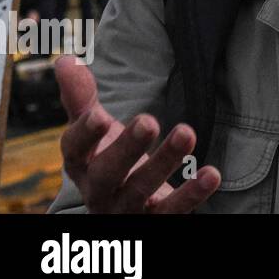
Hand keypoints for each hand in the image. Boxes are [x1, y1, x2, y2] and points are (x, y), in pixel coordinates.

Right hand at [55, 55, 220, 212]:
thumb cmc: (106, 159)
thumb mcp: (93, 131)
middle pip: (107, 173)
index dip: (85, 134)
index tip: (99, 114)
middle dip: (126, 148)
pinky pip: (173, 212)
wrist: (123, 210)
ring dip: (165, 162)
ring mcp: (127, 208)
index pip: (75, 150)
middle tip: (148, 120)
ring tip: (187, 132)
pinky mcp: (156, 220)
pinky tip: (212, 173)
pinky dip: (193, 194)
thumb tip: (66, 59)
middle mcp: (100, 189)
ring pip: (142, 191)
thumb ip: (81, 98)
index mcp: (81, 164)